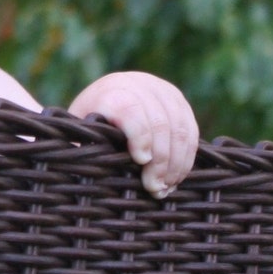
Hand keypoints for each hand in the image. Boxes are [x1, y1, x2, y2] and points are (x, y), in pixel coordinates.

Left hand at [68, 71, 197, 198]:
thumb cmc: (90, 125)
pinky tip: (175, 178)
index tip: (140, 161)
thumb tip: (89, 168)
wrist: (106, 96)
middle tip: (154, 188)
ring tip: (165, 188)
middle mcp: (139, 85)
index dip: (139, 136)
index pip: (131, 109)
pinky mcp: (179, 101)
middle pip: (160, 123)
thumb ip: (86, 146)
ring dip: (176, 164)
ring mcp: (162, 91)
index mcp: (111, 91)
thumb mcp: (82, 133)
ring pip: (180, 130)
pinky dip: (186, 158)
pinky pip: (191, 131)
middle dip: (160, 161)